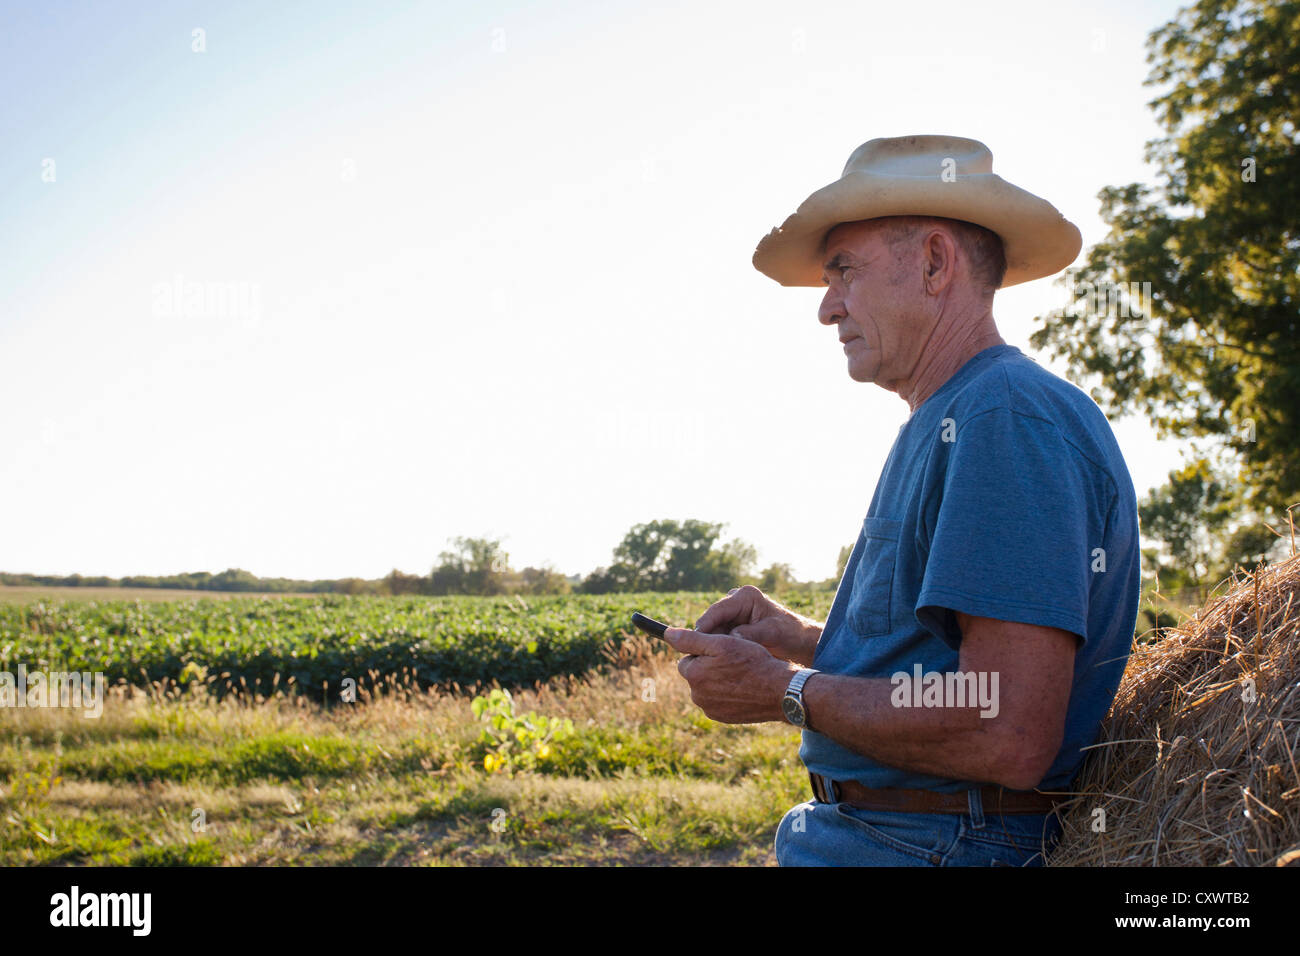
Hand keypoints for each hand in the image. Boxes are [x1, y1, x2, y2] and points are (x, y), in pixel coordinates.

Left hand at [661, 627, 796, 723]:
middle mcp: (697, 696)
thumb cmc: (752, 662)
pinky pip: (719, 700)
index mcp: (694, 675)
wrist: (779, 692)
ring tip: (741, 674)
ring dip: (719, 680)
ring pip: (708, 687)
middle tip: (734, 661)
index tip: (722, 651)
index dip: (704, 652)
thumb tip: (667, 634)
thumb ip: (691, 639)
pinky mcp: (723, 718)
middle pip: (697, 674)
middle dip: (709, 667)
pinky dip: (728, 694)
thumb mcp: (722, 643)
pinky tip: (744, 687)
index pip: (687, 658)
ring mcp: (710, 709)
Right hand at [693, 585, 821, 667]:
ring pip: (712, 632)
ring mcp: (732, 615)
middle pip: (711, 621)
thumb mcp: (773, 633)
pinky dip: (716, 650)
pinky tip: (713, 664)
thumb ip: (752, 634)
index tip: (695, 643)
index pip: (717, 610)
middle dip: (705, 639)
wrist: (800, 641)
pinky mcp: (731, 628)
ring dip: (710, 646)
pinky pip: (717, 639)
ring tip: (705, 664)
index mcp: (745, 596)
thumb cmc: (791, 634)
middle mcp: (735, 602)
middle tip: (698, 658)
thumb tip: (731, 638)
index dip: (704, 627)